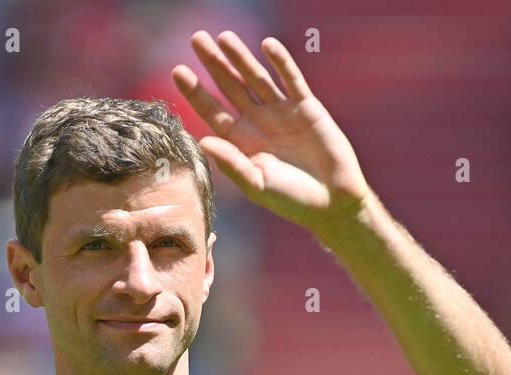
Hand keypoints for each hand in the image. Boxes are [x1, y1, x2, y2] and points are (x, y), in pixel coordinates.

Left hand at [172, 30, 371, 234]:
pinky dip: (281, 62)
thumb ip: (231, 163)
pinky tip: (267, 45)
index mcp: (240, 142)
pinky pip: (291, 80)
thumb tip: (203, 140)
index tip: (178, 70)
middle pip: (230, 87)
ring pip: (257, 78)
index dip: (195, 91)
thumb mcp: (256, 184)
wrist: (332, 202)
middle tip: (196, 38)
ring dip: (241, 57)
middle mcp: (257, 122)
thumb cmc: (291, 200)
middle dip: (214, 63)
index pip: (211, 111)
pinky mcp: (307, 107)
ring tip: (224, 36)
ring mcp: (281, 112)